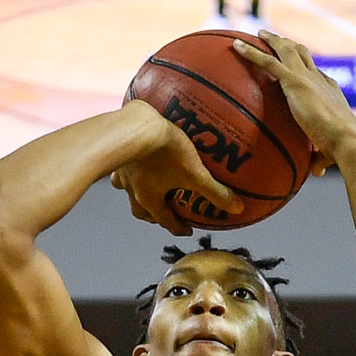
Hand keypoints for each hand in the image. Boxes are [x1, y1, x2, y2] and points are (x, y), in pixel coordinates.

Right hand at [111, 104, 238, 235]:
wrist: (134, 125)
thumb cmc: (165, 152)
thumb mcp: (195, 173)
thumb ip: (216, 192)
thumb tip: (238, 208)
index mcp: (149, 198)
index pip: (164, 220)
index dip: (177, 226)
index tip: (186, 229)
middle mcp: (132, 189)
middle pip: (141, 211)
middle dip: (154, 215)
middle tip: (165, 212)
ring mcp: (122, 170)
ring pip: (126, 189)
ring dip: (137, 191)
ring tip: (147, 185)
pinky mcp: (117, 150)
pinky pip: (122, 165)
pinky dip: (129, 167)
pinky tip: (135, 157)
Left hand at [232, 31, 355, 173]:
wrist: (346, 140)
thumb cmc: (340, 149)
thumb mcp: (327, 151)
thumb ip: (319, 158)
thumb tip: (316, 171)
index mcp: (328, 91)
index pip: (315, 74)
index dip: (305, 67)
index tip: (296, 65)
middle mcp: (318, 78)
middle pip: (302, 54)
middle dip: (289, 45)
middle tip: (275, 40)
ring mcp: (306, 77)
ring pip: (286, 50)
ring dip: (272, 41)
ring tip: (259, 34)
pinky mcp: (294, 81)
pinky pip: (267, 62)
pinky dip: (251, 52)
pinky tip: (236, 47)